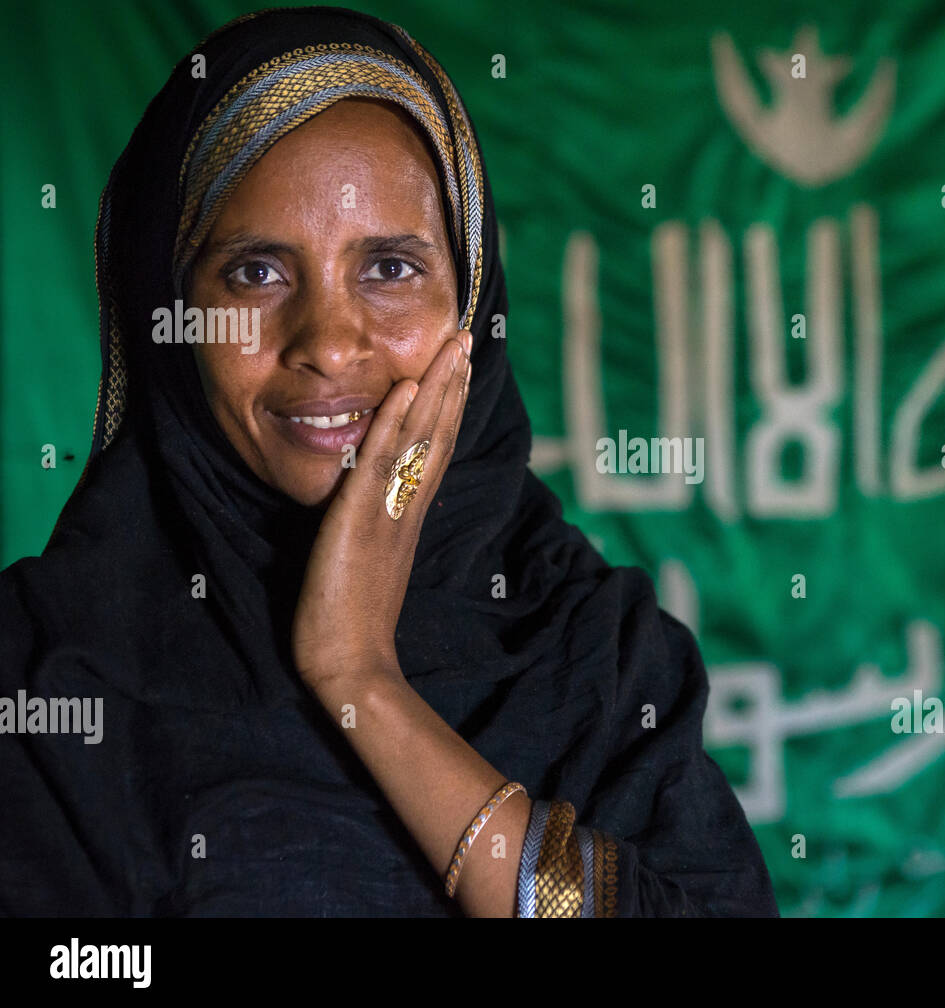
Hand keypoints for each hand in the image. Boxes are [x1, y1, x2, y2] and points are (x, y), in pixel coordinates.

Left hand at [292, 328, 472, 689]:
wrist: (350, 663)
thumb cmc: (350, 622)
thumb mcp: (369, 560)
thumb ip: (379, 527)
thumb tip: (379, 504)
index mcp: (408, 514)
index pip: (437, 448)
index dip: (449, 405)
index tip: (459, 367)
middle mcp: (407, 506)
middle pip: (440, 433)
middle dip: (453, 383)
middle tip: (466, 339)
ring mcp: (389, 510)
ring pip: (421, 438)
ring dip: (437, 387)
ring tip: (453, 346)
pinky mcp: (361, 518)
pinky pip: (382, 461)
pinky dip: (396, 422)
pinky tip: (408, 387)